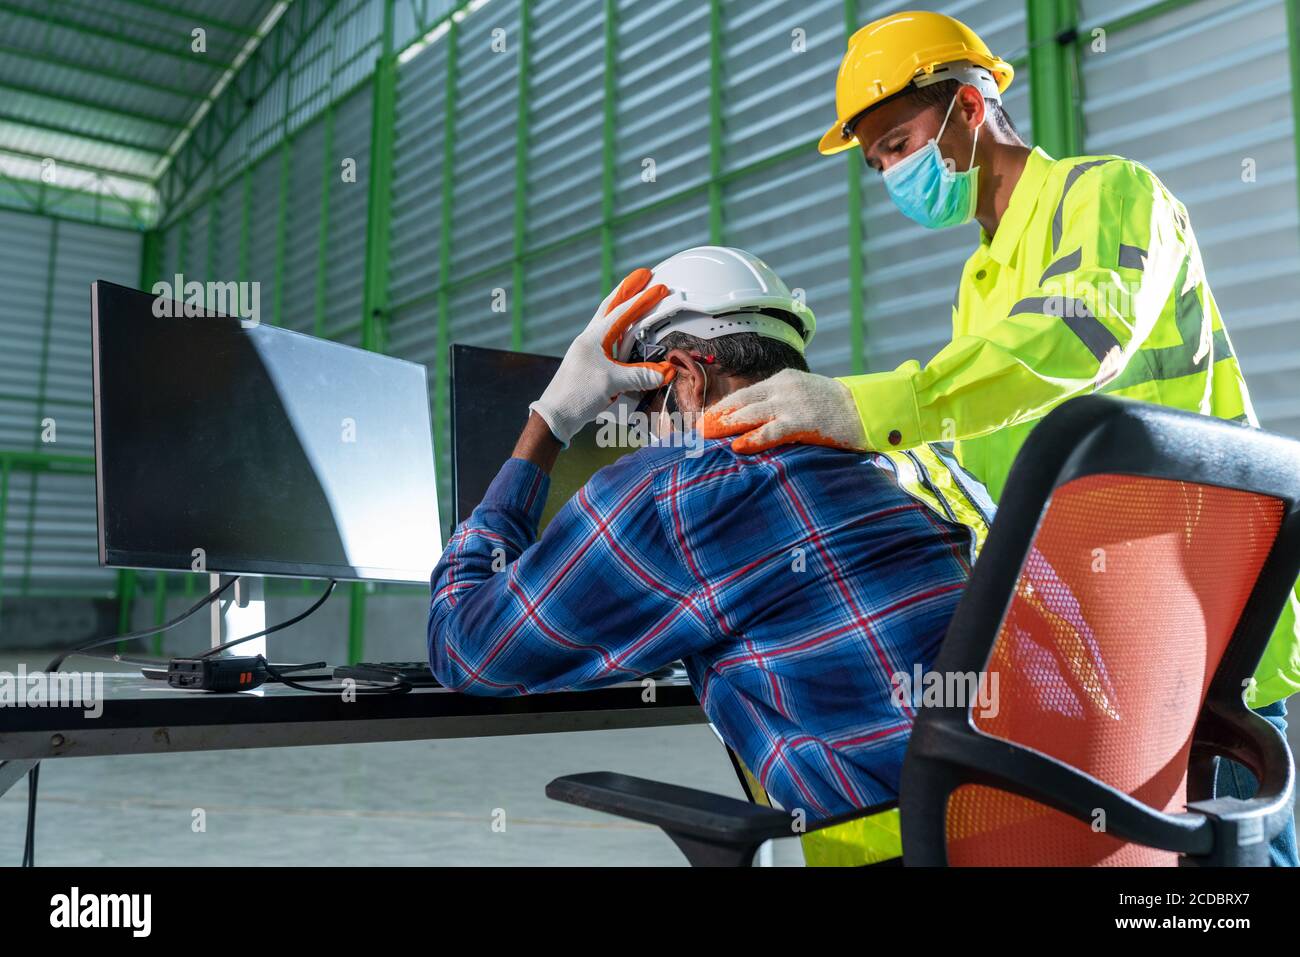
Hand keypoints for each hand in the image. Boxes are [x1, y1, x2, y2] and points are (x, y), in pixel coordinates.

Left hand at [529, 269, 673, 444]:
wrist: (556, 416)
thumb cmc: (575, 395)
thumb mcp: (611, 382)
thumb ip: (640, 375)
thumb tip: (666, 371)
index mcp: (593, 338)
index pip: (622, 312)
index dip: (642, 300)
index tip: (659, 287)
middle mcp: (590, 340)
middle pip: (610, 307)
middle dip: (627, 289)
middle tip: (642, 274)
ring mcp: (590, 351)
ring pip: (610, 322)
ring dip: (624, 307)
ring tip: (637, 295)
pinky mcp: (592, 364)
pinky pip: (611, 341)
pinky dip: (623, 332)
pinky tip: (630, 335)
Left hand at [701, 368, 867, 453]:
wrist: (868, 408)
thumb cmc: (835, 409)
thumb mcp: (803, 397)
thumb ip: (778, 406)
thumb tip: (750, 424)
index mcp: (781, 381)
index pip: (742, 395)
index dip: (719, 409)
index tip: (700, 421)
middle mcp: (782, 388)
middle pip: (739, 403)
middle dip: (714, 418)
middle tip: (693, 432)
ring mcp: (792, 404)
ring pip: (749, 414)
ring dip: (724, 426)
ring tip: (704, 438)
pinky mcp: (804, 421)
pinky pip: (772, 430)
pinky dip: (753, 438)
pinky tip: (737, 447)